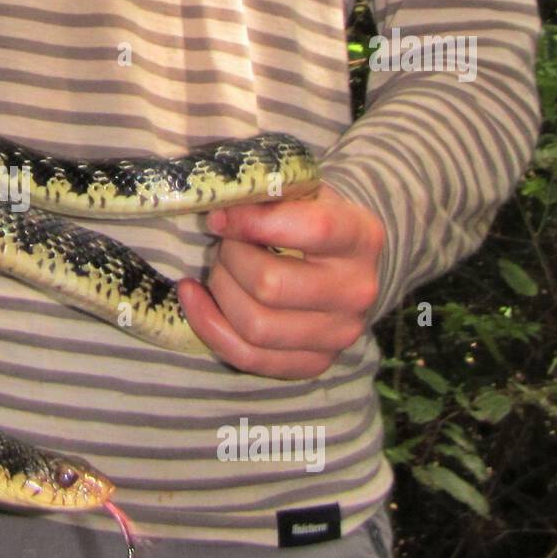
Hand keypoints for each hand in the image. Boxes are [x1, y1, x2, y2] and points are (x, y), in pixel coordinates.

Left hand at [177, 184, 385, 378]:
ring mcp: (339, 334)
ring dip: (222, 292)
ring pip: (256, 325)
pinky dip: (210, 326)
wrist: (342, 265)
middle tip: (224, 245)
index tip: (220, 216)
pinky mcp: (314, 363)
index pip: (313, 229)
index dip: (254, 222)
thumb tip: (219, 208)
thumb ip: (268, 194)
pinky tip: (195, 298)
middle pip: (271, 285)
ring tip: (219, 270)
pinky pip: (248, 356)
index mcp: (361, 237)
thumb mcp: (300, 194)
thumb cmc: (310, 220)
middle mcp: (357, 290)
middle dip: (231, 260)